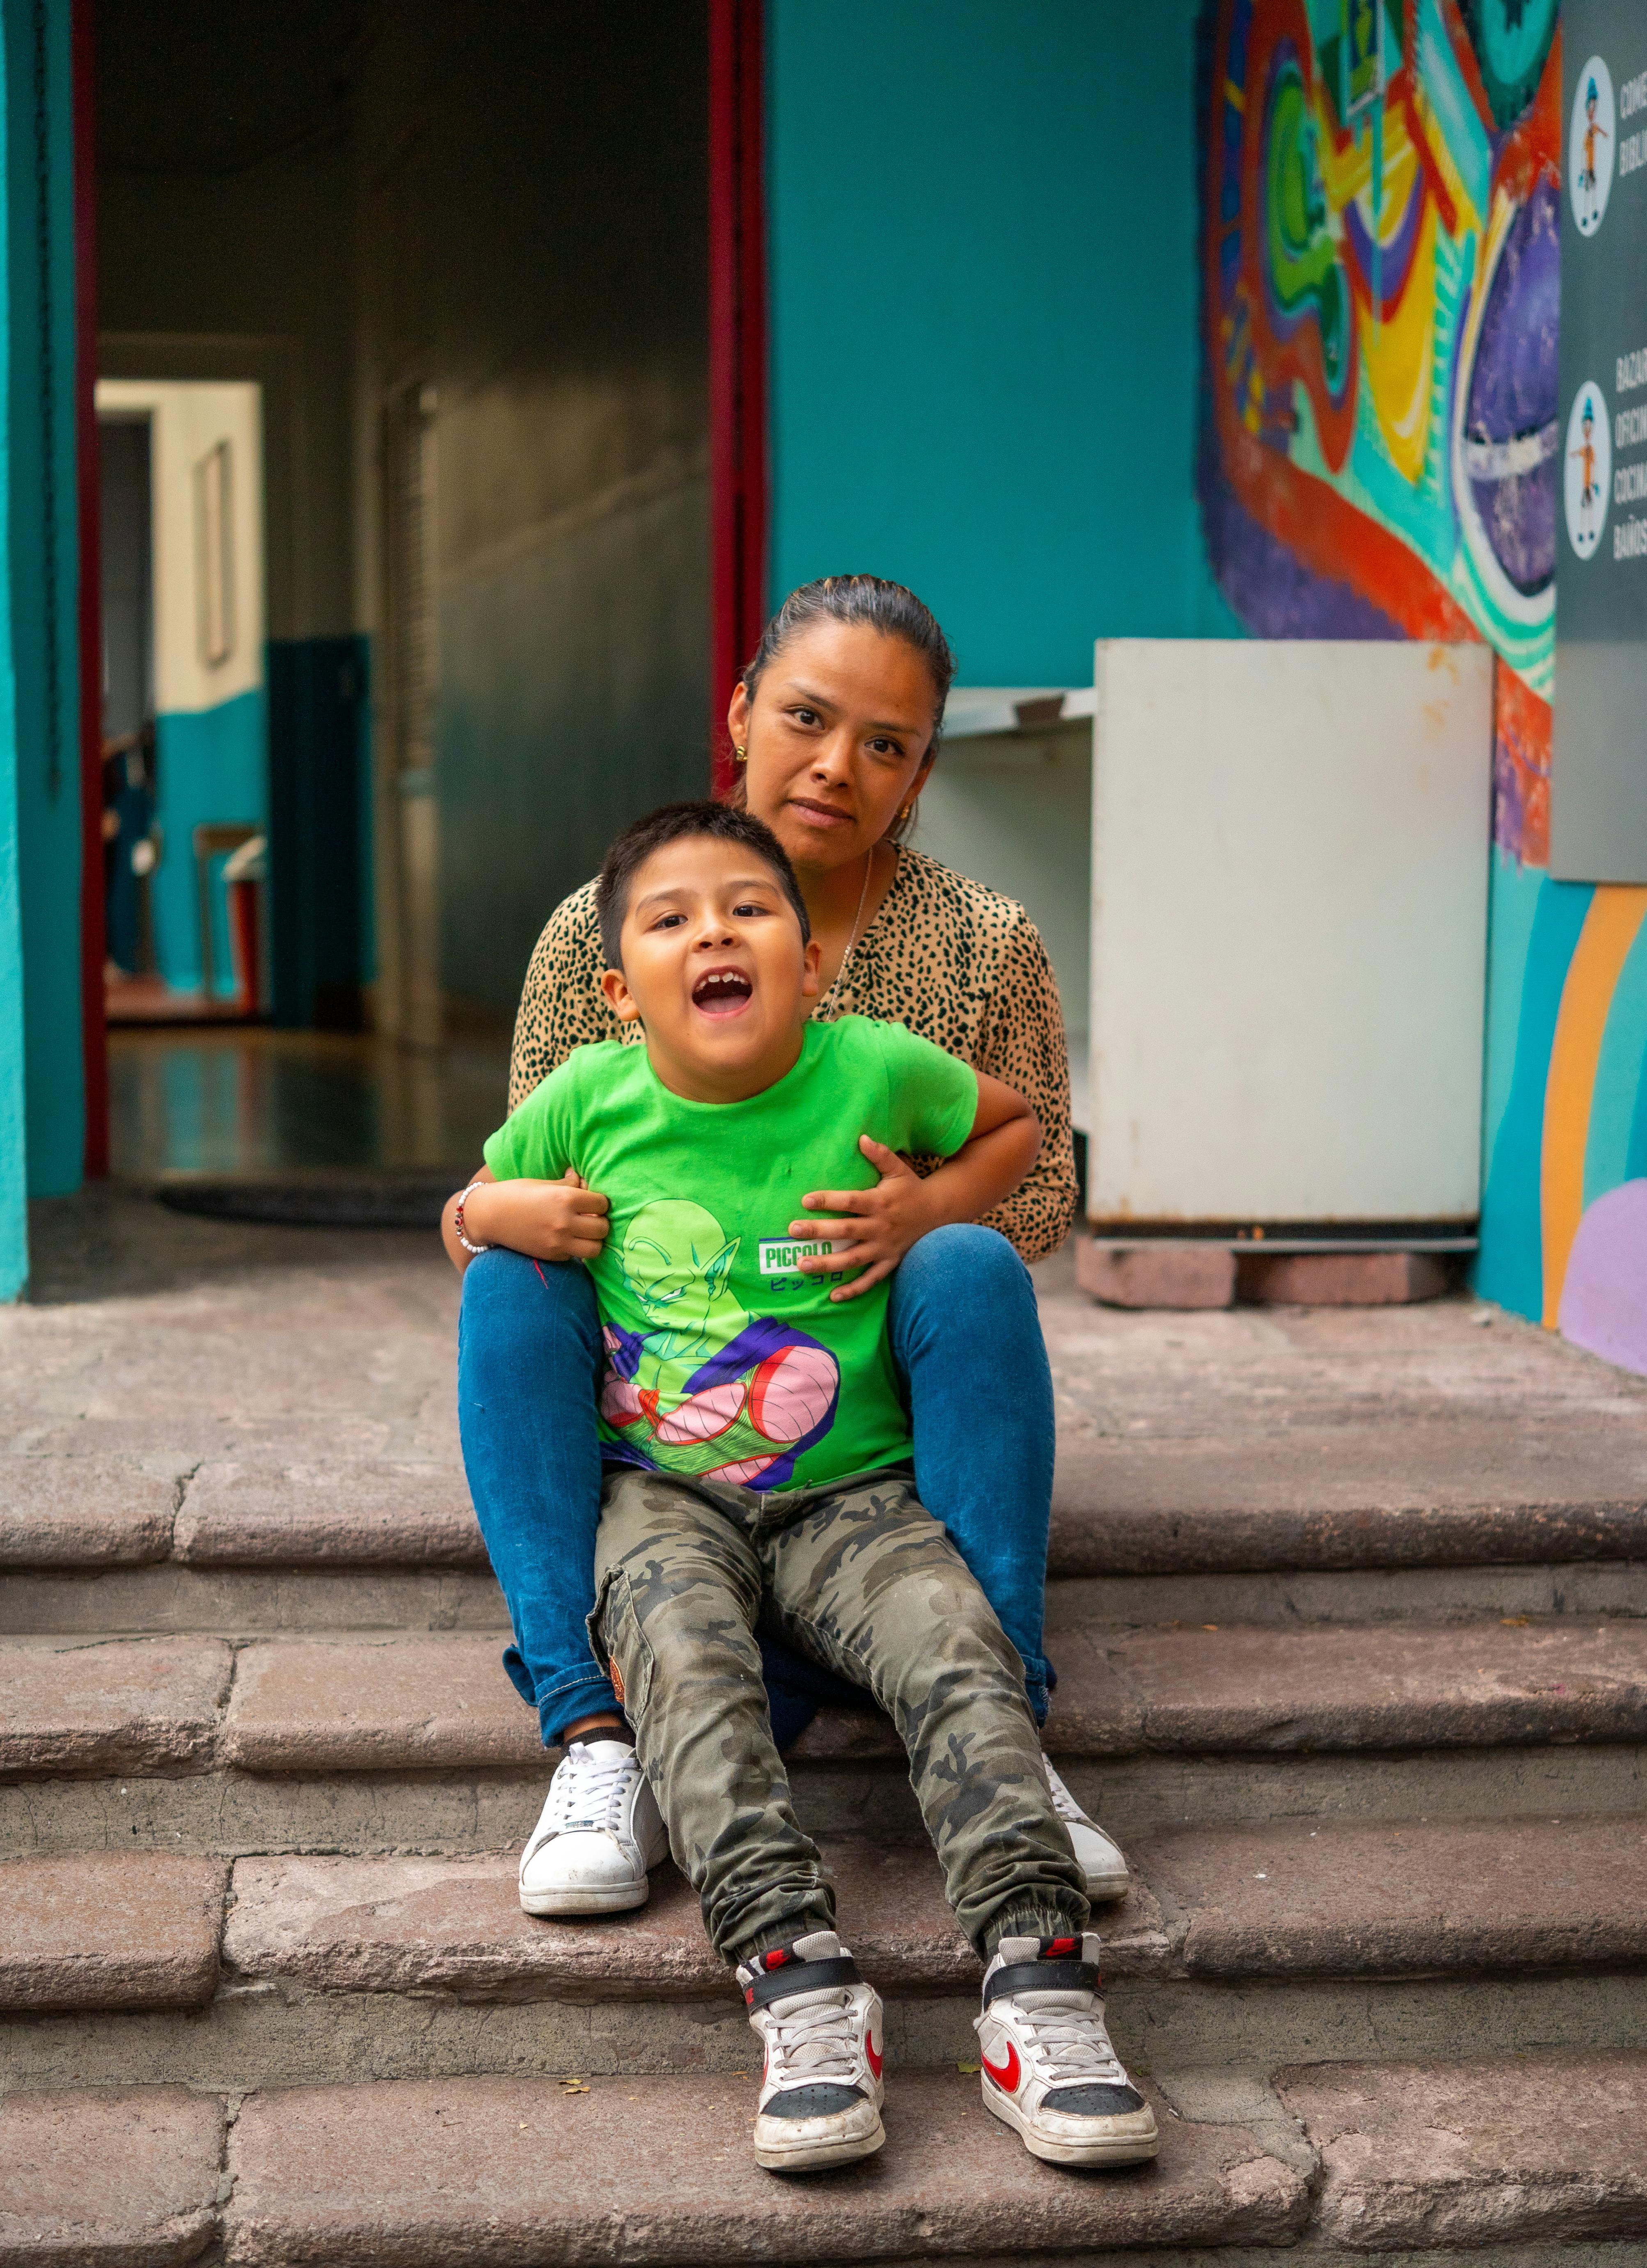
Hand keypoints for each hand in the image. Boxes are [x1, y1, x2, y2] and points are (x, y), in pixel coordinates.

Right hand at [467, 1169, 609, 1262]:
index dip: (600, 1202)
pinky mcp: (551, 1256)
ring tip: (584, 1232)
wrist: (488, 1216)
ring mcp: (558, 1242)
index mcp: (565, 1198)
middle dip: (600, 1222)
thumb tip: (582, 1179)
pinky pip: (576, 1256)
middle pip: (603, 1228)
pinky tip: (566, 1239)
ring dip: (593, 1240)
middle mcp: (565, 1222)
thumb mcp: (543, 1183)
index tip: (592, 1202)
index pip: (602, 1204)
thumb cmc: (515, 1193)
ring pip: (595, 1249)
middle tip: (591, 1218)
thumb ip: (568, 1184)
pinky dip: (576, 1249)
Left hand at [791, 1137, 938, 1301]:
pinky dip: (854, 1289)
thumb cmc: (911, 1189)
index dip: (829, 1200)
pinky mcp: (889, 1262)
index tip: (805, 1200)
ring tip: (802, 1264)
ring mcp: (884, 1247)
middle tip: (793, 1230)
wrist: (939, 1213)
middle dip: (819, 1231)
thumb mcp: (898, 1169)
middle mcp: (880, 1227)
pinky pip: (870, 1279)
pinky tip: (833, 1296)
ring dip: (828, 1263)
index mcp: (880, 1202)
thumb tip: (861, 1138)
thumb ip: (880, 1155)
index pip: (851, 1201)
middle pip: (846, 1231)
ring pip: (853, 1258)